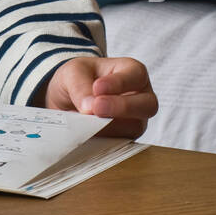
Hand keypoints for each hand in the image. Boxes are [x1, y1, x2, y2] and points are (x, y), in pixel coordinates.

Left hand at [40, 56, 157, 138]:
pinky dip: (103, 139)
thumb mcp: (73, 73)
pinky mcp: (125, 138)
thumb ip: (80, 86)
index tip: (97, 88)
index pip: (136, 75)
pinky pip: (120, 143)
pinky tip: (87, 134)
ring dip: (109, 126)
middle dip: (123, 107)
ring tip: (86, 122)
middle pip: (148, 105)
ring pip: (134, 127)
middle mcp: (140, 96)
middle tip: (97, 108)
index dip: (120, 83)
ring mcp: (135, 120)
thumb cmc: (78, 78)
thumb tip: (90, 108)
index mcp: (132, 71)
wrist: (67, 99)